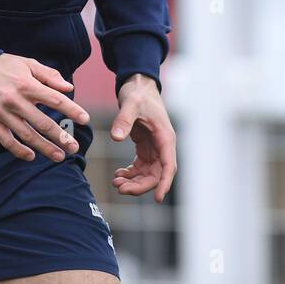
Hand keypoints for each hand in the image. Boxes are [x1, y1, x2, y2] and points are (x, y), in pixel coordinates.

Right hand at [0, 53, 90, 161]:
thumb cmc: (3, 66)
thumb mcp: (27, 64)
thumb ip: (49, 75)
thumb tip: (69, 87)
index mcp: (27, 84)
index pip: (55, 100)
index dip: (72, 110)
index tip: (85, 119)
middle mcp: (15, 100)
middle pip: (43, 123)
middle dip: (61, 137)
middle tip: (74, 147)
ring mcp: (2, 113)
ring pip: (27, 135)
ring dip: (44, 148)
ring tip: (59, 156)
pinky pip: (6, 140)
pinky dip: (19, 150)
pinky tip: (31, 156)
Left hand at [111, 74, 176, 202]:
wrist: (138, 85)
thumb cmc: (138, 93)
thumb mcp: (130, 103)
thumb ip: (124, 119)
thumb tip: (116, 137)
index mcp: (165, 137)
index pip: (169, 166)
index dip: (164, 183)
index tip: (158, 199)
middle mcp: (162, 145)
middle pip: (156, 174)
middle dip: (140, 185)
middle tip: (120, 188)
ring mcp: (154, 147)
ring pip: (148, 173)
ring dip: (134, 182)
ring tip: (115, 183)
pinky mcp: (145, 146)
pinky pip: (140, 167)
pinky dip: (130, 173)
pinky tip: (118, 174)